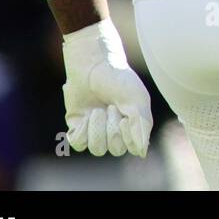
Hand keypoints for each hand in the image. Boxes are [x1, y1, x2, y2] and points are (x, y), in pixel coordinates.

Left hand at [61, 19, 153, 156]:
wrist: (93, 65)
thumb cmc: (119, 80)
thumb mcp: (137, 100)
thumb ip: (141, 125)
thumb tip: (141, 152)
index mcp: (133, 126)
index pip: (132, 149)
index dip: (128, 137)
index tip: (126, 118)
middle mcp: (115, 132)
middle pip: (114, 149)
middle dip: (112, 128)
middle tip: (111, 106)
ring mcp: (96, 132)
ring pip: (96, 149)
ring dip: (97, 127)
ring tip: (98, 109)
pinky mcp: (78, 129)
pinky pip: (79, 144)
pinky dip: (83, 130)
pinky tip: (86, 115)